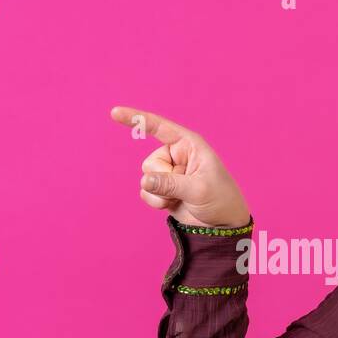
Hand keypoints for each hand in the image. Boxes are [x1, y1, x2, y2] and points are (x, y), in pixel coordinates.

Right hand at [109, 105, 251, 228]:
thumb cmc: (220, 200)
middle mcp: (176, 156)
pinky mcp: (163, 189)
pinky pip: (146, 192)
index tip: (114, 112)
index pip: (159, 127)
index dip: (136, 118)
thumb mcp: (198, 190)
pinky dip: (156, 201)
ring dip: (160, 194)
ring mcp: (169, 173)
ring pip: (146, 178)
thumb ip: (170, 184)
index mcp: (188, 145)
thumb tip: (144, 181)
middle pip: (150, 162)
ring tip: (181, 198)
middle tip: (184, 188)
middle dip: (162, 179)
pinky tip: (172, 205)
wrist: (222, 225)